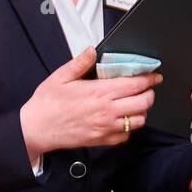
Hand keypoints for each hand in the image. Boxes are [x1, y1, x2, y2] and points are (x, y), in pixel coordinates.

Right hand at [19, 46, 160, 158]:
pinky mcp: (103, 140)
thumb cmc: (47, 104)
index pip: (134, 85)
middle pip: (144, 103)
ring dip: (141, 111)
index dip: (149, 79)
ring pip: (139, 120)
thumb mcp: (60, 77)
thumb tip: (92, 51)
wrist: (36, 129)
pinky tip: (122, 118)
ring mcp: (106, 128)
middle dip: (149, 94)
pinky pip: (126, 135)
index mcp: (98, 93)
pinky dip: (129, 127)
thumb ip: (80, 63)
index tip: (155, 76)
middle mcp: (106, 111)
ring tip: (135, 103)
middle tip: (146, 88)